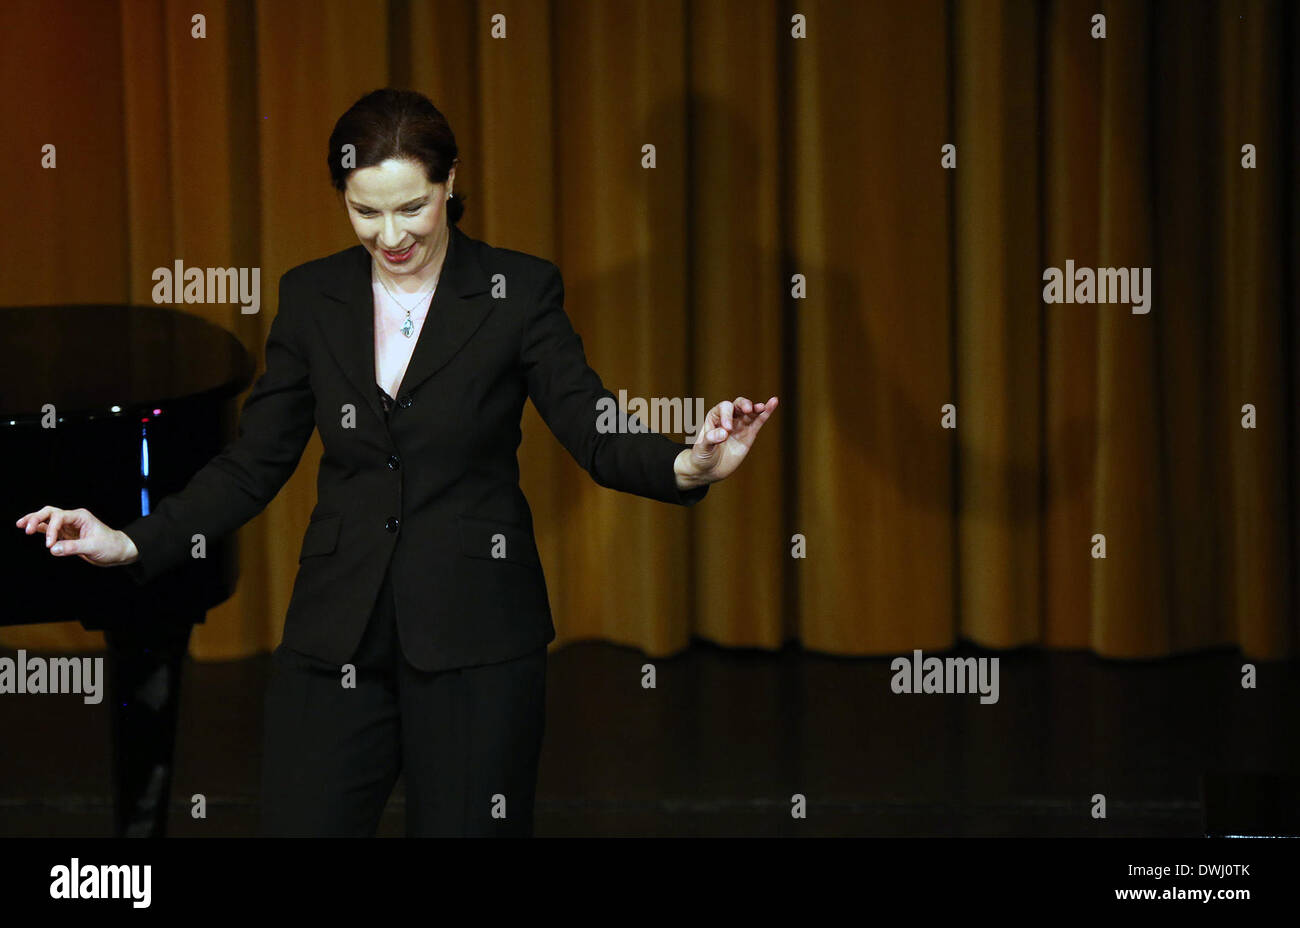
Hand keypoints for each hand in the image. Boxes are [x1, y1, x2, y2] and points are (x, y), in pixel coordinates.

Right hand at [14, 506, 138, 566]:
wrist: (118, 551)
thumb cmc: (110, 546)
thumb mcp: (93, 547)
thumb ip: (72, 548)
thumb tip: (52, 549)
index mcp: (81, 517)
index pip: (59, 517)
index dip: (51, 529)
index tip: (49, 544)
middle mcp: (73, 519)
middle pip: (50, 512)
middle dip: (36, 518)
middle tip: (25, 528)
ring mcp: (69, 526)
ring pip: (48, 519)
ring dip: (34, 521)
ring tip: (20, 525)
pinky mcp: (67, 535)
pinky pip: (50, 529)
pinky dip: (40, 529)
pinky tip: (29, 530)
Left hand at [676, 395, 778, 486]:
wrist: (709, 470)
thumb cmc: (701, 456)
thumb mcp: (702, 448)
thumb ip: (710, 439)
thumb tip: (724, 433)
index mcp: (714, 417)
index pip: (724, 409)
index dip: (727, 415)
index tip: (727, 430)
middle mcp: (728, 418)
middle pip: (738, 405)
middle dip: (743, 405)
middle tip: (747, 410)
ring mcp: (740, 425)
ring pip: (750, 412)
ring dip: (756, 408)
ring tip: (761, 407)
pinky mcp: (749, 434)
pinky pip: (759, 421)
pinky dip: (766, 412)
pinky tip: (773, 402)